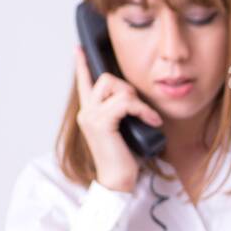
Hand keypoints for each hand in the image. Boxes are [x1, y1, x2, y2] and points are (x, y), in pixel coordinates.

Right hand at [74, 44, 162, 191]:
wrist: (119, 181)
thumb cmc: (124, 158)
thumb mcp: (124, 128)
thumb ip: (121, 111)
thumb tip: (133, 97)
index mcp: (90, 112)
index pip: (83, 83)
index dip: (82, 65)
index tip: (79, 49)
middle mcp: (86, 112)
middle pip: (106, 79)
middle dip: (128, 89)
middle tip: (139, 110)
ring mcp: (91, 116)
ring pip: (117, 88)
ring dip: (136, 101)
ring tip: (145, 117)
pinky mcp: (102, 123)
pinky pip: (126, 103)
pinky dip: (143, 110)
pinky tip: (152, 122)